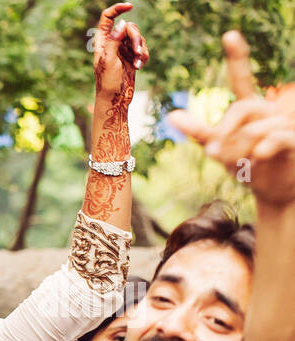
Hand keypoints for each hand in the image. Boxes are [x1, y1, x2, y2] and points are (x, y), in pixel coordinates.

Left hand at [92, 3, 146, 107]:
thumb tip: (121, 23)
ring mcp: (123, 50)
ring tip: (137, 63)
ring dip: (141, 49)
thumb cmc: (107, 82)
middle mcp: (113, 43)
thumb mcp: (109, 60)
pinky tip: (138, 67)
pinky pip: (142, 49)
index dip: (117, 9)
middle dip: (136, 38)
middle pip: (129, 27)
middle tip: (136, 51)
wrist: (115, 99)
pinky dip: (143, 56)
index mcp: (102, 42)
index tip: (130, 6)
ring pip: (138, 38)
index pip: (107, 18)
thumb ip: (114, 41)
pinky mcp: (132, 57)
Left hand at [170, 32, 294, 207]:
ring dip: (238, 150)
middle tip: (211, 152)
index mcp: (249, 108)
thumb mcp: (220, 147)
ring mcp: (283, 123)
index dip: (236, 57)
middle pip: (241, 109)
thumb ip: (200, 131)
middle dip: (224, 131)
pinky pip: (277, 139)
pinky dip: (263, 148)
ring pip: (255, 130)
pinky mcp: (294, 139)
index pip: (241, 78)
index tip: (229, 35)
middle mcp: (267, 110)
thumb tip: (173, 115)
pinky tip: (256, 156)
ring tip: (237, 163)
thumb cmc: (246, 164)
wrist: (274, 188)